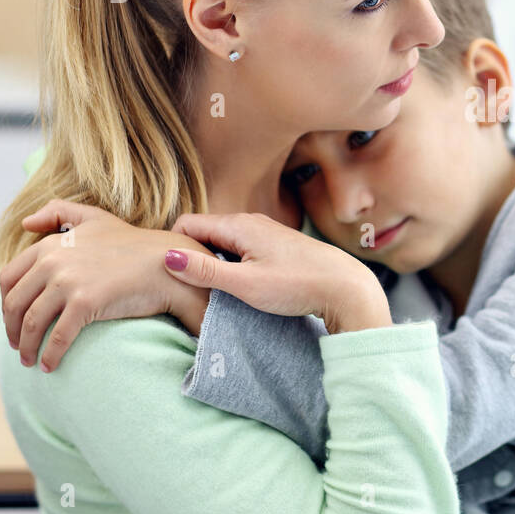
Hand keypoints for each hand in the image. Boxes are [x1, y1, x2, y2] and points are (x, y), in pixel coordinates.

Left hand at [0, 200, 213, 372]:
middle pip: (16, 304)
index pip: (9, 279)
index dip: (6, 304)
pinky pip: (58, 336)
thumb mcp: (94, 218)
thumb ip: (58, 212)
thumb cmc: (133, 243)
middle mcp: (53, 261)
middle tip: (18, 346)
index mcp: (50, 245)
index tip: (13, 320)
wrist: (167, 263)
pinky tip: (49, 366)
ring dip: (27, 348)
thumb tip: (26, 223)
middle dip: (12, 331)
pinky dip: (50, 355)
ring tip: (30, 361)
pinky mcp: (85, 303)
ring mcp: (68, 282)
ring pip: (33, 324)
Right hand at [162, 212, 391, 335]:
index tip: (174, 277)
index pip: (187, 225)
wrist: (345, 287)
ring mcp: (265, 232)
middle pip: (205, 233)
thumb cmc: (297, 285)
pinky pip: (242, 250)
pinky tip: (240, 287)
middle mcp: (250, 222)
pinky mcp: (277, 246)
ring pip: (224, 243)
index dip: (175, 249)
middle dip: (193, 256)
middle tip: (190, 288)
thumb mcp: (245, 283)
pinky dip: (234, 265)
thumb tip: (169, 257)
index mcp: (238, 225)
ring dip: (215, 263)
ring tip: (215, 291)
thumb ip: (206, 271)